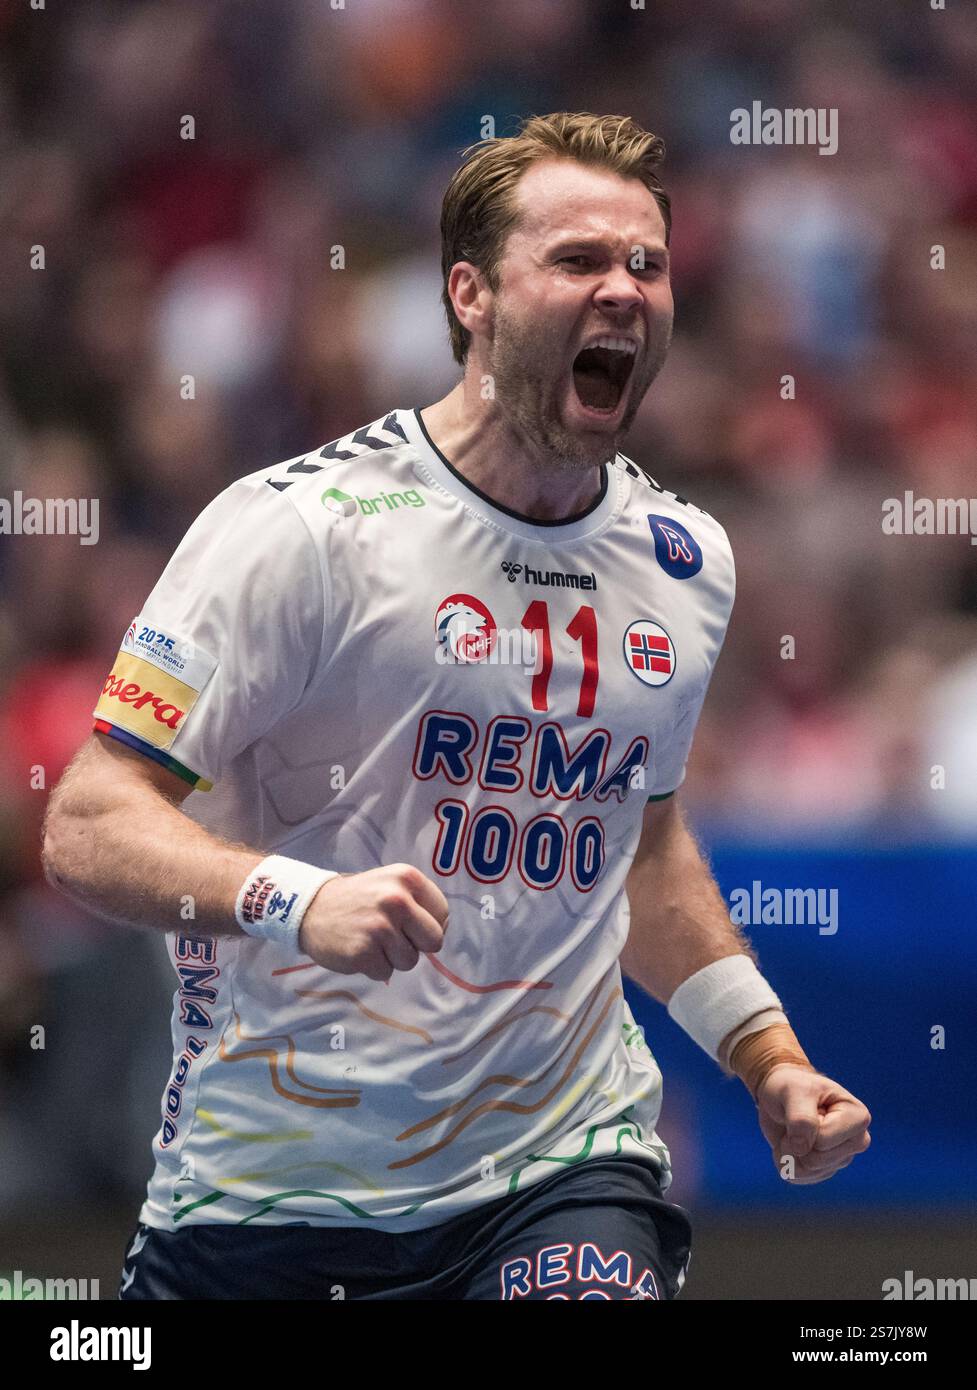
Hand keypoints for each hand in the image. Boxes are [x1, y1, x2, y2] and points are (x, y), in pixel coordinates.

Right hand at [297, 863, 448, 981]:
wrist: (309, 908)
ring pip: (410, 961)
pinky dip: (373, 967)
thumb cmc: (357, 898)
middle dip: (416, 944)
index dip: (428, 924)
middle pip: (434, 941)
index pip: (443, 914)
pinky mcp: (363, 952)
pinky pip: (386, 973)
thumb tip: (442, 931)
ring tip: (371, 940)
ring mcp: (379, 927)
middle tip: (392, 936)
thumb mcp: (390, 884)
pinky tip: (359, 949)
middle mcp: (396, 899)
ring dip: (392, 957)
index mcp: (407, 878)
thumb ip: (417, 901)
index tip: (408, 923)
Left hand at [755, 1064, 870, 1184]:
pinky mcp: (824, 1170)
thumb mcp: (793, 1091)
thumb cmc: (791, 1087)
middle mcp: (856, 1141)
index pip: (823, 1140)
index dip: (803, 1125)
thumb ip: (801, 1118)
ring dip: (788, 1151)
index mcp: (858, 1117)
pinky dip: (785, 1160)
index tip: (806, 1106)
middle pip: (816, 1160)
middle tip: (795, 1119)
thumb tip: (802, 1150)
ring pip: (807, 1171)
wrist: (779, 1095)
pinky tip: (790, 1142)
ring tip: (793, 1129)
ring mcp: (841, 1158)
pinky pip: (797, 1177)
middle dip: (795, 1141)